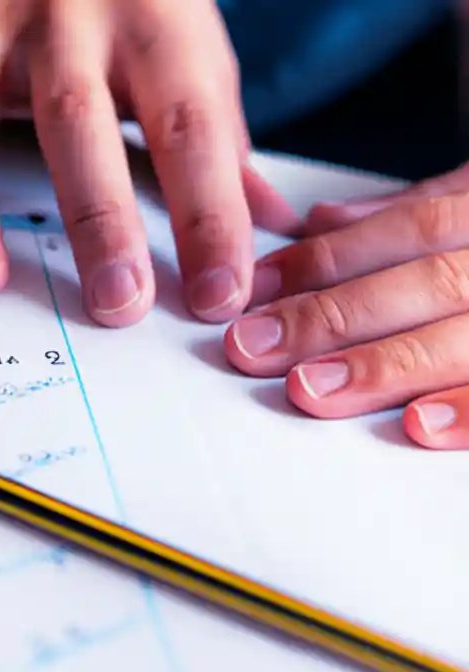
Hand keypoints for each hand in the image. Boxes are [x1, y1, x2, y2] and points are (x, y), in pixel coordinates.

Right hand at [0, 0, 299, 326]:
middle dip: (98, 218)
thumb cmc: (133, 1)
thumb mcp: (190, 51)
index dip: (208, 214)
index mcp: (153, 20)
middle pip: (76, 118)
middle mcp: (66, 15)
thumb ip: (221, 143)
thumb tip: (275, 229)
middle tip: (115, 304)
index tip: (217, 295)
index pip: (189, 126)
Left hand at [224, 163, 468, 449]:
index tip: (253, 287)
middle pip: (429, 283)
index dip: (329, 258)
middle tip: (252, 346)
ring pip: (464, 337)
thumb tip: (320, 220)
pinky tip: (417, 427)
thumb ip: (414, 215)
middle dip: (333, 315)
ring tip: (307, 388)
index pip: (412, 228)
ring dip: (383, 364)